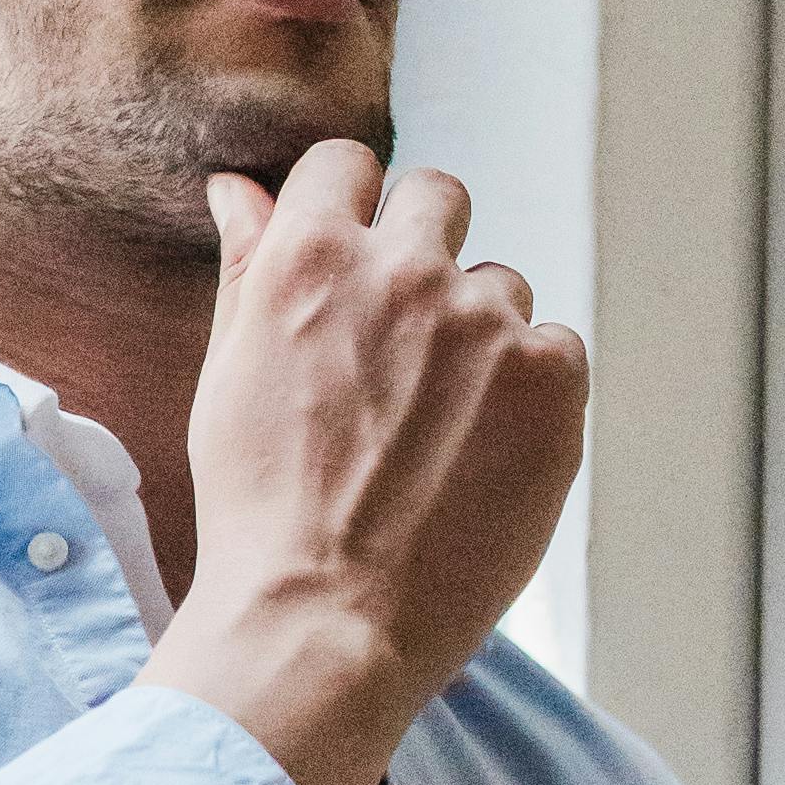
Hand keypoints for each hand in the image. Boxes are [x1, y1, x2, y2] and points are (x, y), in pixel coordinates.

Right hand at [137, 141, 589, 784]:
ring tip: (438, 430)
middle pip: (437, 198)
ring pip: (501, 286)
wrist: (326, 620)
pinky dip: (530, 394)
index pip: (349, 164)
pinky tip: (485, 457)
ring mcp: (486, 321)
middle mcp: (405, 270)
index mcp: (311, 256)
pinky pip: (556, 350)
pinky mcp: (552, 377)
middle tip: (404, 347)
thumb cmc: (259, 509)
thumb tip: (239, 189)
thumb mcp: (228, 373)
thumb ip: (248, 266)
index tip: (355, 262)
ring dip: (478, 335)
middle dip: (423, 252)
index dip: (351, 210)